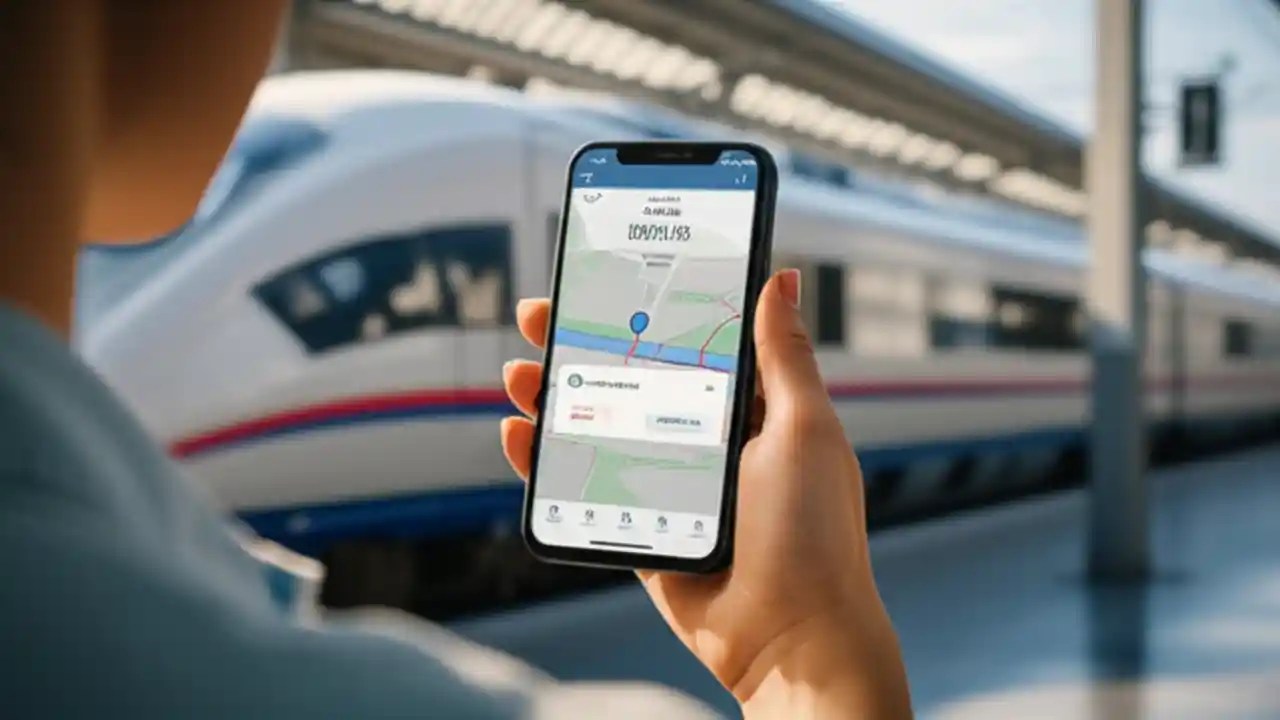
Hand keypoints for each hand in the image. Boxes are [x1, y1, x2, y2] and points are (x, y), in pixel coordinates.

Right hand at [500, 270, 911, 717]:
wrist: (791, 638)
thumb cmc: (813, 532)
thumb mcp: (805, 427)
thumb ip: (783, 354)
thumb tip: (781, 278)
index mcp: (751, 409)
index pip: (687, 342)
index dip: (643, 307)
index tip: (604, 276)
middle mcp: (707, 440)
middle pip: (631, 378)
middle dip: (581, 345)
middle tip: (539, 317)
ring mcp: (670, 483)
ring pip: (600, 426)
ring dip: (555, 397)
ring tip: (520, 374)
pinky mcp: (640, 525)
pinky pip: (584, 485)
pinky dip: (547, 461)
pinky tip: (521, 435)